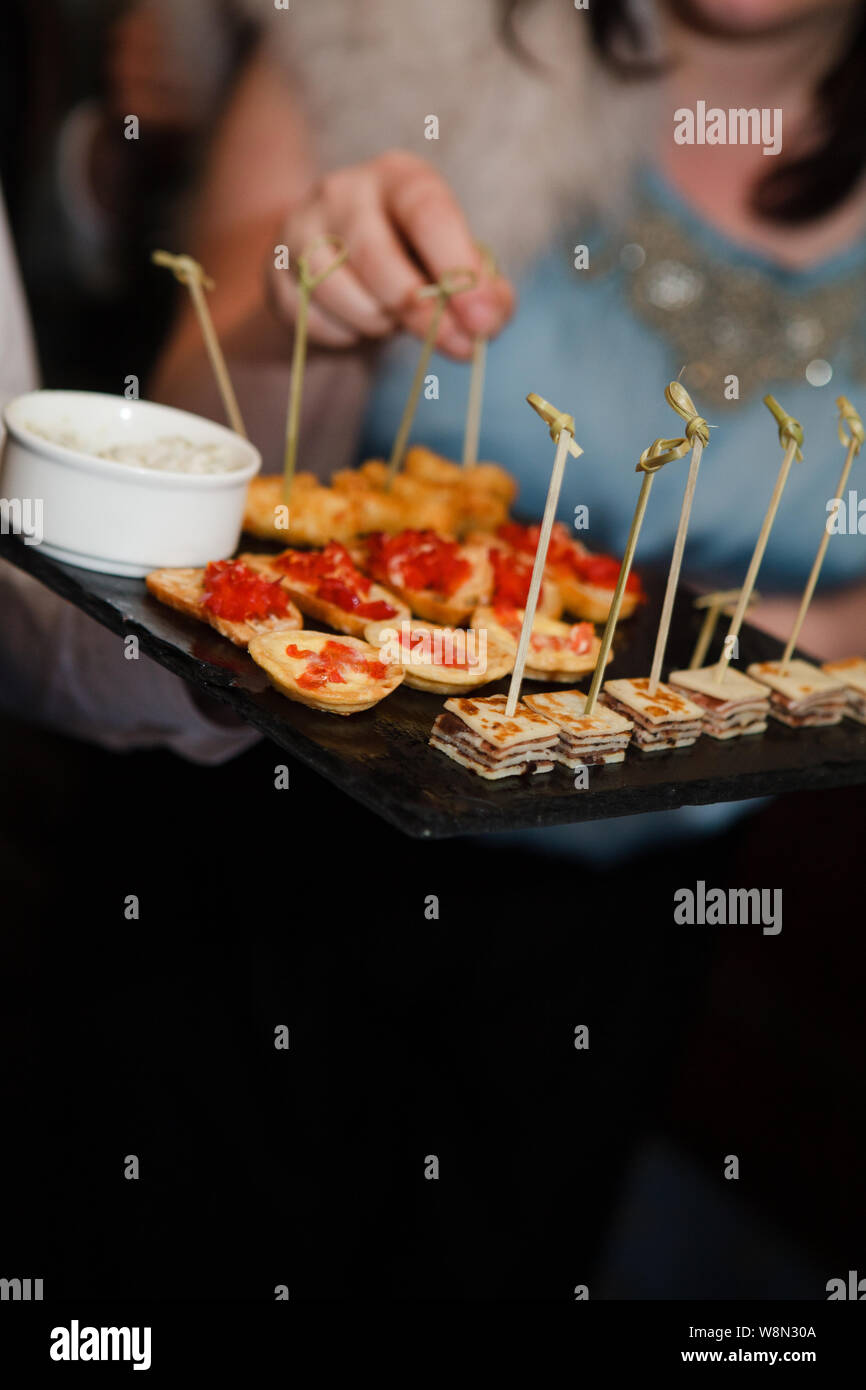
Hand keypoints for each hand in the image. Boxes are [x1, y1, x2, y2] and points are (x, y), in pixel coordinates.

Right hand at [267, 149, 514, 357]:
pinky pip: (312, 320)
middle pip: (377, 255)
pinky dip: (344, 336)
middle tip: (456, 345)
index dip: (457, 267)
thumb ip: (486, 293)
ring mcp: (300, 229)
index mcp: (399, 178)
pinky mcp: (275, 273)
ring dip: (378, 324)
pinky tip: (355, 322)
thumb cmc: (412, 266)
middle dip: (420, 312)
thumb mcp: (456, 270)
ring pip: (341, 292)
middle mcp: (343, 191)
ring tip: (391, 318)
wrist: (339, 275)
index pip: (427, 211)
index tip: (481, 318)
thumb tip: (488, 321)